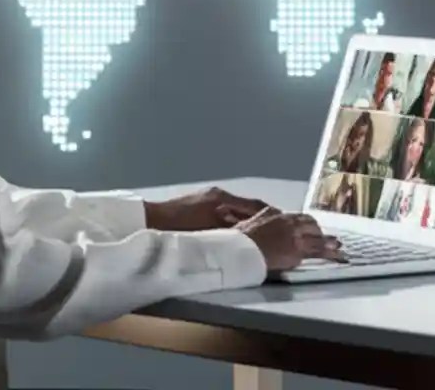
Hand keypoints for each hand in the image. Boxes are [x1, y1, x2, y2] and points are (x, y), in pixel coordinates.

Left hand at [143, 186, 270, 231]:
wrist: (148, 222)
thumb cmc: (180, 228)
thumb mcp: (212, 232)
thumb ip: (235, 233)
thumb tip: (255, 238)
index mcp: (223, 198)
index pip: (256, 205)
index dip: (272, 215)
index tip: (285, 225)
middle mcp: (217, 196)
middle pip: (246, 208)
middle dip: (261, 219)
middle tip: (275, 233)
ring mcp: (206, 200)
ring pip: (234, 212)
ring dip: (245, 223)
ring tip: (256, 238)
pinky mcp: (196, 208)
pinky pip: (222, 215)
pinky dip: (231, 224)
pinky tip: (233, 237)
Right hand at [235, 208, 346, 271]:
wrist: (242, 249)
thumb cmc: (242, 237)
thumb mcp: (252, 220)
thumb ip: (264, 218)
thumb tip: (268, 216)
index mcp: (279, 216)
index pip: (300, 218)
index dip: (308, 224)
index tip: (313, 228)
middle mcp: (290, 224)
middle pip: (311, 226)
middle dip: (319, 232)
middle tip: (327, 238)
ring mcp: (295, 238)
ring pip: (317, 240)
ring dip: (328, 244)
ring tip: (338, 247)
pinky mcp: (296, 253)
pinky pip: (314, 253)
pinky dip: (325, 254)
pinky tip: (334, 257)